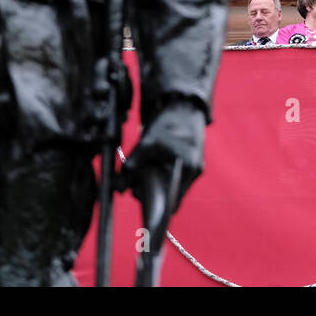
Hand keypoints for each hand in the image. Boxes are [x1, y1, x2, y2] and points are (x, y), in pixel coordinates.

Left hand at [121, 98, 205, 214]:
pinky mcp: (192, 160)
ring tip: (144, 169)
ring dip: (158, 181)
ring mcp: (195, 166)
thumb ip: (135, 162)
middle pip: (172, 195)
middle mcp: (194, 171)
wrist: (183, 104)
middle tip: (136, 183)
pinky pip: (175, 175)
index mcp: (189, 169)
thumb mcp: (148, 142)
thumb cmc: (168, 122)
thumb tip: (121, 184)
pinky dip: (163, 173)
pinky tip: (153, 162)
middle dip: (153, 192)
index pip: (173, 203)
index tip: (145, 211)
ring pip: (172, 184)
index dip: (159, 210)